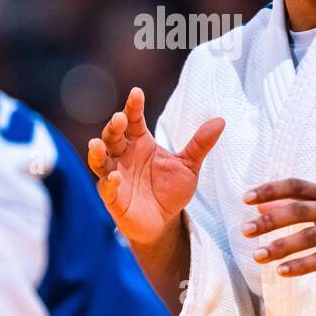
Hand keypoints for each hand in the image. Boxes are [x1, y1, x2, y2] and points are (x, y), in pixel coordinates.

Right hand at [87, 87, 224, 245]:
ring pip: (100, 160)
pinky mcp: (113, 198)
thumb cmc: (170, 190)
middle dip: (114, 127)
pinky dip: (109, 182)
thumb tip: (220, 120)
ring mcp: (116, 176)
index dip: (134, 106)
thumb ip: (200, 144)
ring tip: (96, 143)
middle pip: (113, 136)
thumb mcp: (188, 166)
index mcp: (140, 143)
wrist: (164, 222)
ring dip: (97, 151)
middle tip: (119, 118)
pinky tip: (115, 176)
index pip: (134, 120)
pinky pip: (106, 188)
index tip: (137, 92)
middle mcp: (124, 156)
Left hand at [242, 178, 315, 277]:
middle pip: (297, 211)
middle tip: (246, 229)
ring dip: (281, 246)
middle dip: (269, 220)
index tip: (246, 197)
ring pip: (308, 237)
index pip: (294, 186)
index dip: (270, 190)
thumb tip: (262, 204)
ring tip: (258, 256)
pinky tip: (283, 272)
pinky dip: (302, 265)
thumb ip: (300, 201)